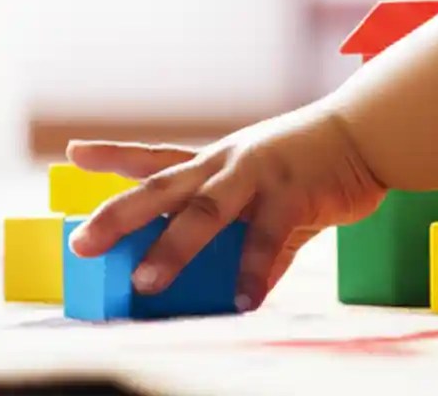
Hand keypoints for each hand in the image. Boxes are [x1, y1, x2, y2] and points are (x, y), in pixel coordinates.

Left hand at [65, 104, 385, 311]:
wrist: (364, 135)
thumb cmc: (310, 169)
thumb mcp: (267, 196)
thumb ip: (246, 243)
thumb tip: (234, 294)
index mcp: (215, 163)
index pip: (155, 159)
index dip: (113, 158)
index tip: (73, 154)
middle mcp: (225, 164)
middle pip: (160, 188)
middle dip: (118, 216)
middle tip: (81, 242)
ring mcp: (256, 175)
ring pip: (204, 212)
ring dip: (174, 249)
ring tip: (147, 282)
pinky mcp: (291, 192)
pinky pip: (267, 238)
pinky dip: (252, 271)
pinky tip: (241, 302)